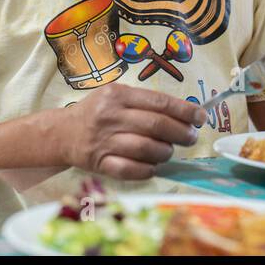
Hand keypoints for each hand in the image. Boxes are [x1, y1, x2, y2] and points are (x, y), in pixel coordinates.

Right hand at [59, 85, 206, 179]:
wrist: (63, 133)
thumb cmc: (98, 112)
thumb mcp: (117, 96)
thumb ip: (146, 102)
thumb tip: (185, 113)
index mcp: (118, 95)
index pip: (159, 102)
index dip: (185, 111)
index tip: (201, 117)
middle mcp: (110, 116)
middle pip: (156, 125)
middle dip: (181, 133)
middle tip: (191, 137)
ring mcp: (104, 140)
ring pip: (146, 148)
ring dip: (165, 152)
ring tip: (169, 151)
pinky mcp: (99, 162)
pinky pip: (130, 170)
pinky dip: (147, 170)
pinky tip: (153, 166)